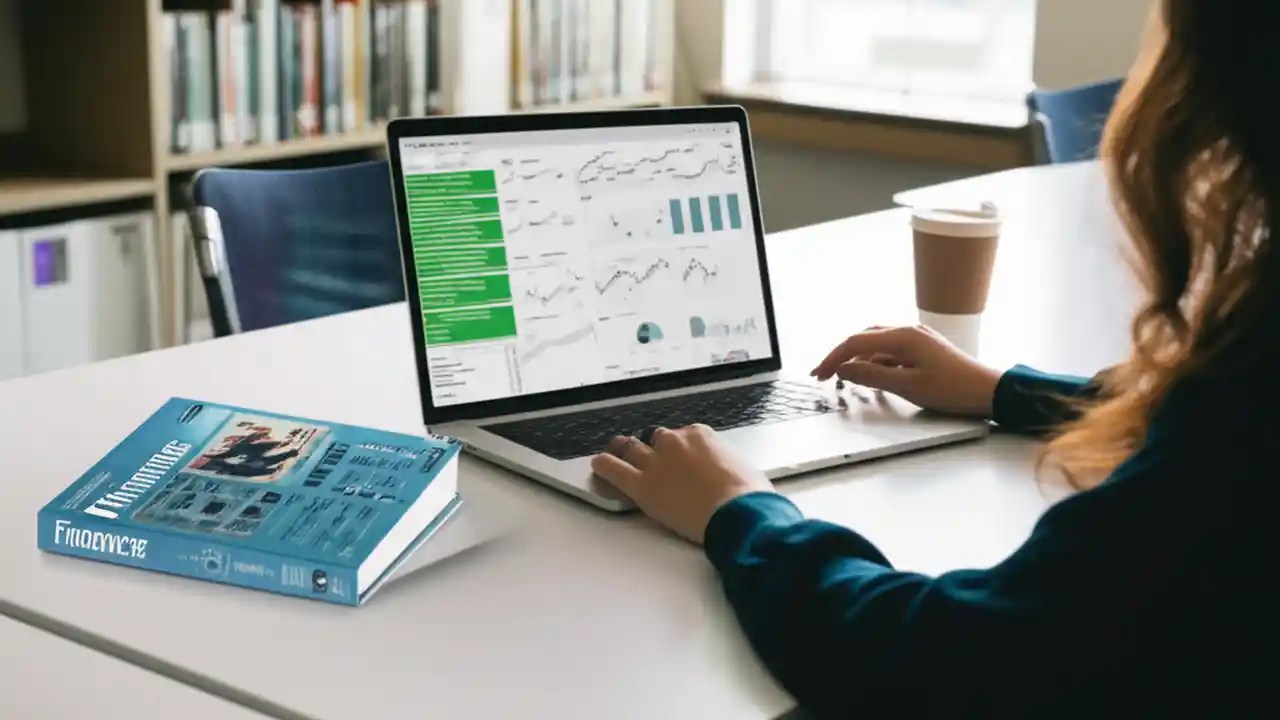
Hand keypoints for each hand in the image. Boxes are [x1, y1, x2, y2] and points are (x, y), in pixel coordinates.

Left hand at [591, 425, 773, 543]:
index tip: (678, 458)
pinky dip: (604, 466)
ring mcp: (656, 462)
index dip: (677, 449)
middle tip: (649, 457)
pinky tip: (599, 466)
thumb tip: (726, 474)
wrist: (739, 513)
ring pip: (631, 449)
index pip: (681, 436)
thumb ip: (724, 465)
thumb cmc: (748, 495)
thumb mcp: (743, 469)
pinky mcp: (642, 485)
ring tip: (616, 453)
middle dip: (652, 448)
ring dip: (624, 451)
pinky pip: (614, 469)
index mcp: (700, 435)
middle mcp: (675, 442)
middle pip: (655, 439)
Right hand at [810, 325, 1001, 417]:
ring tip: (845, 378)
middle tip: (825, 375)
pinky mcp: (925, 348)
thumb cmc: (952, 389)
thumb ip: (871, 376)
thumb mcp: (907, 386)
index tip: (818, 374)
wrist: (988, 390)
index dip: (834, 358)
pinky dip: (876, 362)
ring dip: (858, 359)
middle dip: (842, 355)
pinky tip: (873, 377)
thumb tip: (843, 369)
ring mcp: (918, 338)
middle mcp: (908, 331)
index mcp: (902, 337)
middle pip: (864, 338)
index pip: (856, 342)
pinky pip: (892, 351)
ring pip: (877, 344)